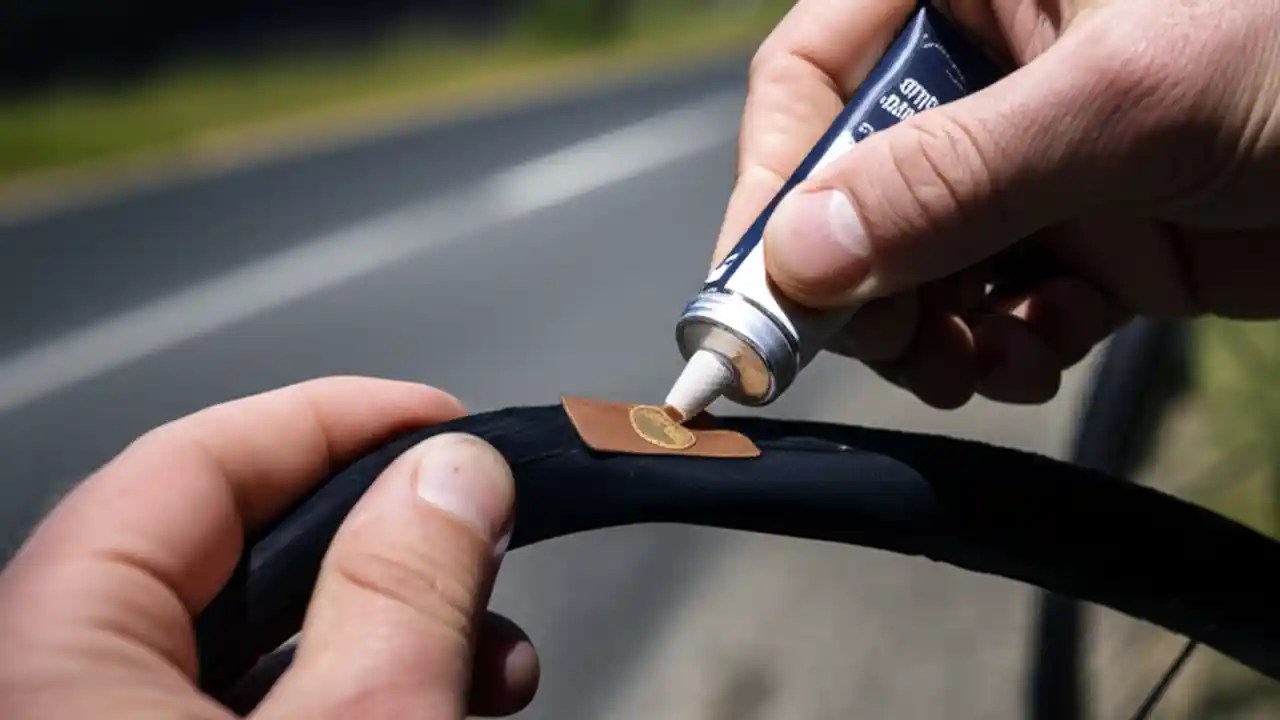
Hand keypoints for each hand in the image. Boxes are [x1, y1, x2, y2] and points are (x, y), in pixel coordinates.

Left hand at [0, 377, 537, 718]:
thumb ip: (400, 592)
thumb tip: (451, 473)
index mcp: (43, 659)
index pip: (190, 465)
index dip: (336, 420)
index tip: (442, 421)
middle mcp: (48, 692)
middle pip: (228, 554)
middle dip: (385, 543)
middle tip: (480, 538)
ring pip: (248, 646)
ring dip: (386, 630)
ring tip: (489, 663)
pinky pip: (242, 710)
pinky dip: (345, 697)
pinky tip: (431, 706)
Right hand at [718, 0, 1279, 407]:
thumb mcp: (1127, 99)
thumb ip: (955, 173)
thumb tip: (801, 253)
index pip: (816, 73)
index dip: (774, 177)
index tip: (763, 283)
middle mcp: (995, 68)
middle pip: (857, 187)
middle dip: (863, 280)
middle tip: (886, 345)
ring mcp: (1042, 161)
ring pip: (923, 264)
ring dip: (933, 330)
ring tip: (978, 364)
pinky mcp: (1094, 239)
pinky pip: (1002, 307)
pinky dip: (1009, 347)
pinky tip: (1051, 347)